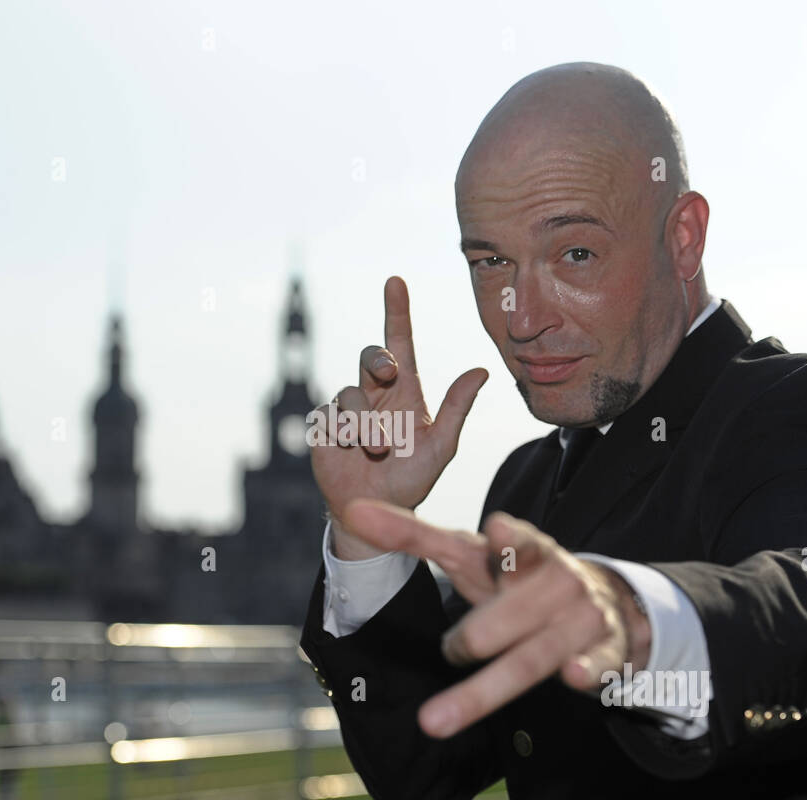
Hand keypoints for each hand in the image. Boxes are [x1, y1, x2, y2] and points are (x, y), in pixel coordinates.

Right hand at [310, 276, 487, 559]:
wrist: (377, 511)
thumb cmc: (412, 478)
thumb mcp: (441, 446)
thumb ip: (457, 408)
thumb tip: (481, 370)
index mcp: (404, 391)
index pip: (399, 342)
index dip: (397, 311)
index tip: (395, 281)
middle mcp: (374, 393)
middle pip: (370, 355)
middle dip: (378, 358)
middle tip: (388, 373)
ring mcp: (347, 410)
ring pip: (347, 392)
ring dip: (364, 421)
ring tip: (377, 449)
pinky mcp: (324, 428)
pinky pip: (328, 416)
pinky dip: (343, 434)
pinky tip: (351, 452)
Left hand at [343, 498, 651, 737]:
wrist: (605, 599)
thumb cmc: (518, 577)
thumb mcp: (470, 554)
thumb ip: (414, 536)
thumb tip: (353, 511)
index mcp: (524, 551)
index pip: (518, 544)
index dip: (509, 542)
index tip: (498, 531)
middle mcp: (557, 581)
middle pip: (511, 614)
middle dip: (478, 635)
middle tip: (451, 649)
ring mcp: (582, 618)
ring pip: (535, 655)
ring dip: (490, 687)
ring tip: (440, 718)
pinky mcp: (604, 650)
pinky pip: (598, 664)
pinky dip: (587, 670)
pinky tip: (573, 676)